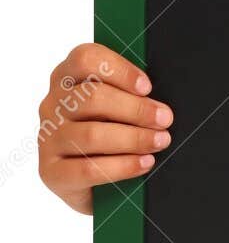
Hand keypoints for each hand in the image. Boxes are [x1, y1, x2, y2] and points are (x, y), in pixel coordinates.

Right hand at [37, 43, 172, 215]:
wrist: (92, 183)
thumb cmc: (110, 132)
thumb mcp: (117, 107)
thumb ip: (131, 94)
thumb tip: (159, 100)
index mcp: (67, 77)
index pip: (85, 59)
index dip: (119, 70)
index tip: (147, 87)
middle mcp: (53, 105)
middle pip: (92, 97)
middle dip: (135, 108)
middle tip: (164, 119)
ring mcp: (48, 138)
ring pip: (92, 134)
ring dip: (133, 138)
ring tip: (160, 141)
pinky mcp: (51, 172)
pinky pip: (89, 169)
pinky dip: (123, 166)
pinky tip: (145, 163)